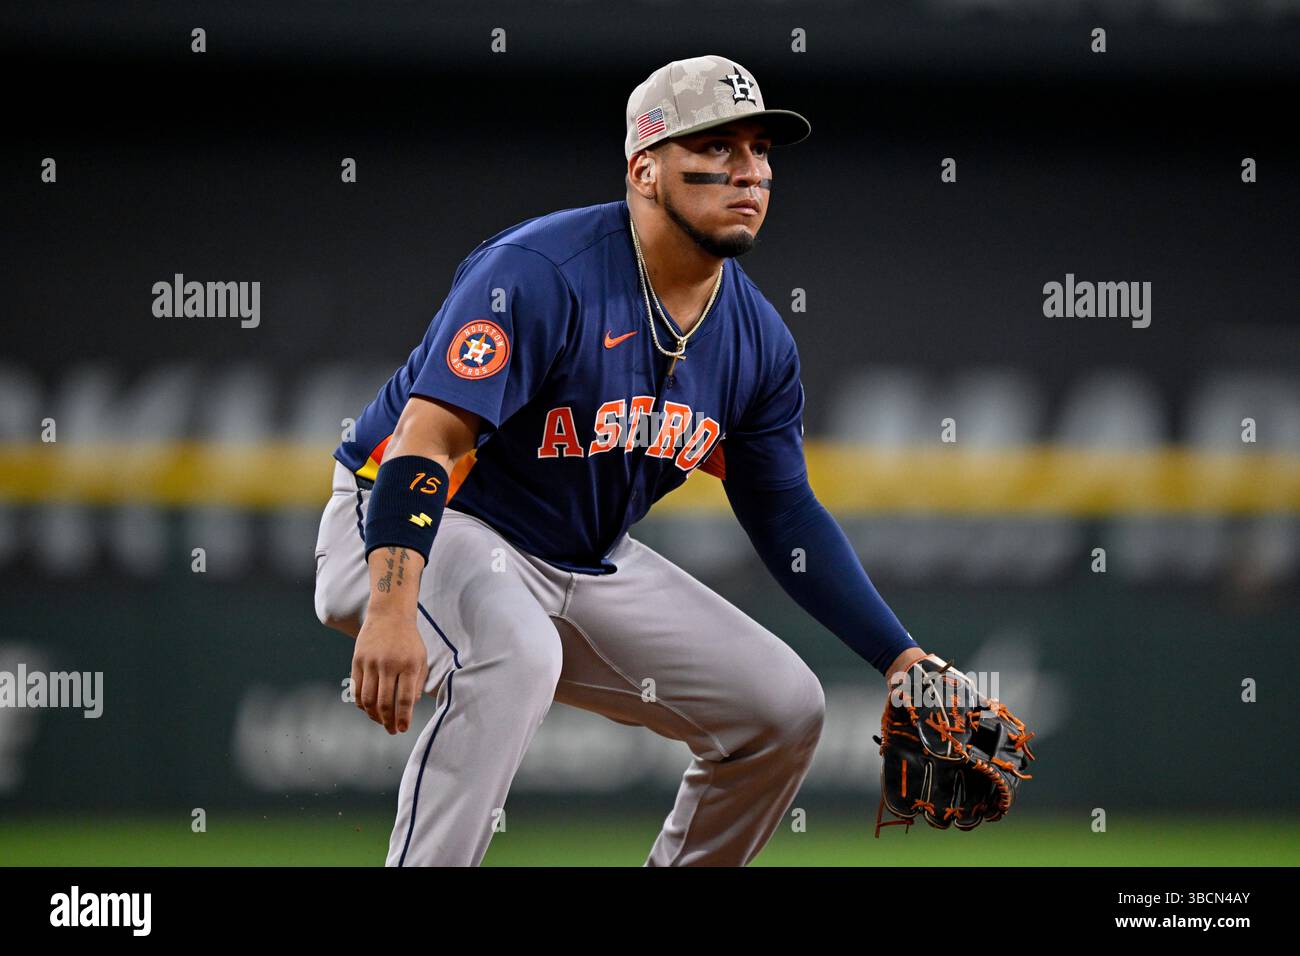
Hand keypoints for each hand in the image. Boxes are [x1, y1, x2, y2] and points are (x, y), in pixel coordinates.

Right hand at [351, 611, 426, 733]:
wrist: (390, 614)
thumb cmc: (409, 640)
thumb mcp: (421, 658)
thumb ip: (418, 682)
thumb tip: (410, 706)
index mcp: (409, 665)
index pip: (404, 699)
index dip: (403, 718)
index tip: (402, 729)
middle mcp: (389, 665)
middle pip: (384, 702)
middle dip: (387, 721)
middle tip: (391, 730)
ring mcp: (371, 662)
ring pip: (368, 699)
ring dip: (373, 715)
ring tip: (380, 721)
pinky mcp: (357, 660)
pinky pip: (356, 688)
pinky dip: (360, 703)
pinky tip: (367, 708)